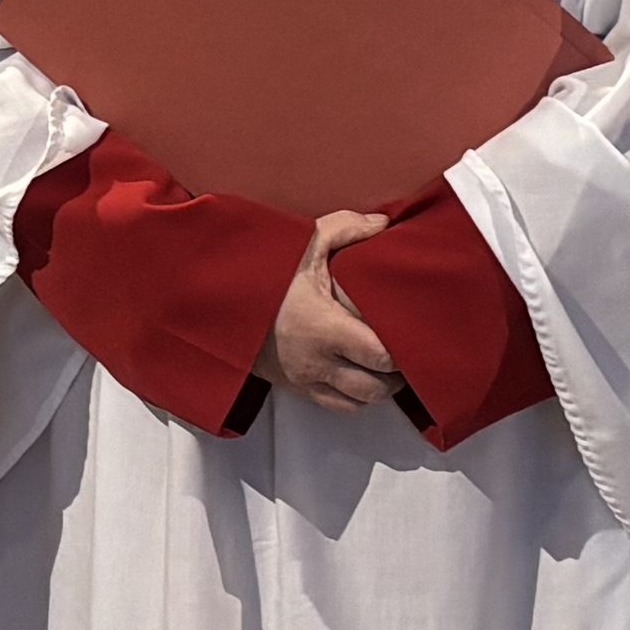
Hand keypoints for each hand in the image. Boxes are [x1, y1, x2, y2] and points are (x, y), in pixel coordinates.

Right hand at [262, 207, 405, 411]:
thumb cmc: (260, 275)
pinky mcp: (295, 388)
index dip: (404, 351)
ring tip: (387, 367)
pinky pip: (337, 406)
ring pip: (359, 402)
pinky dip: (356, 398)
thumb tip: (383, 223)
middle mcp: (316, 361)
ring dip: (378, 388)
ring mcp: (305, 379)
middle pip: (376, 386)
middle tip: (407, 352)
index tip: (413, 335)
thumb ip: (345, 229)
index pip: (381, 356)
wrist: (215, 305)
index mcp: (324, 327)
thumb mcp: (301, 244)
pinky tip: (361, 376)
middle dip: (397, 374)